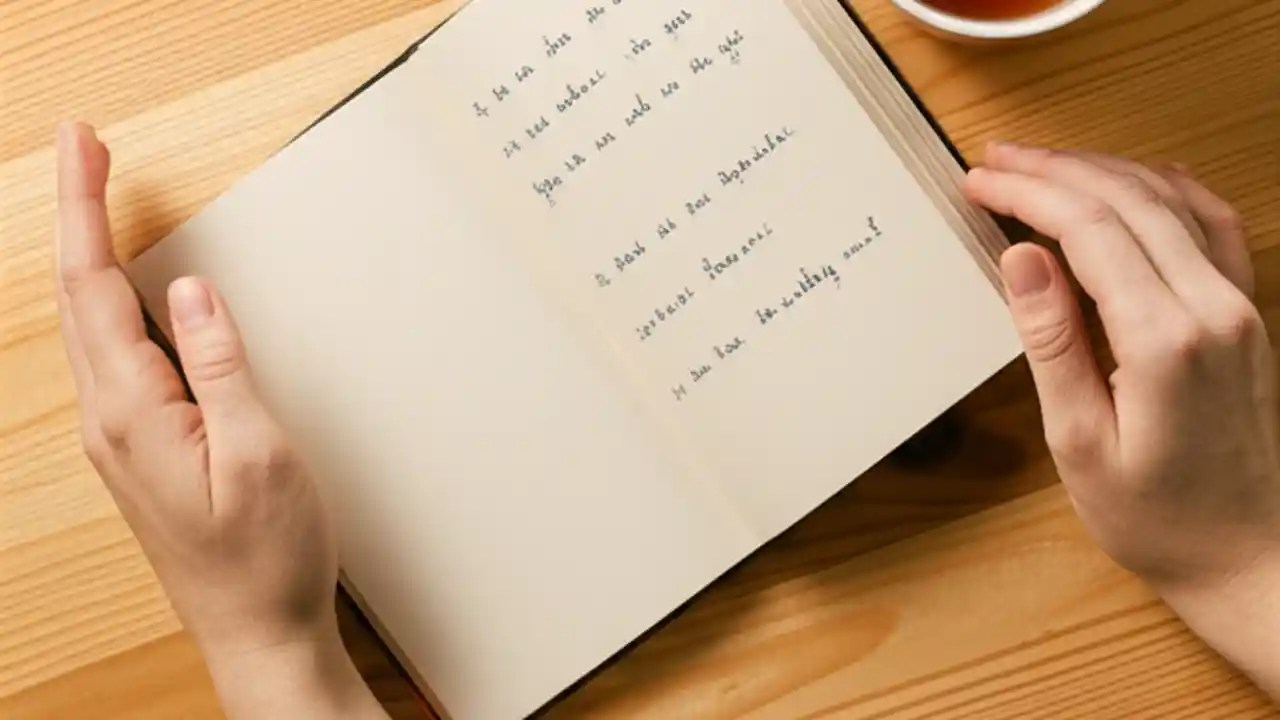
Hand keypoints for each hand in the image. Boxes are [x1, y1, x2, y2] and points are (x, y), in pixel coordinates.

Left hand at [55, 122, 385, 718]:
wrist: (261, 634)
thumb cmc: (266, 558)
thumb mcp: (258, 454)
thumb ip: (220, 366)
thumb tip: (191, 290)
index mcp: (133, 414)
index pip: (94, 287)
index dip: (86, 207)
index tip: (82, 144)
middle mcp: (110, 422)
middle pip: (77, 295)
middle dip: (78, 214)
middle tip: (86, 149)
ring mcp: (120, 439)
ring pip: (88, 324)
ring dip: (89, 255)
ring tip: (98, 200)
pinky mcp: (140, 450)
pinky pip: (111, 356)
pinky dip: (109, 302)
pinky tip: (126, 292)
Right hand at [966, 142, 1279, 696]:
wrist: (1250, 555)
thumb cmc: (1158, 517)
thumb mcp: (1080, 443)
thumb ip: (1051, 343)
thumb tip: (1021, 259)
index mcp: (1165, 340)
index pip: (1088, 231)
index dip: (1028, 194)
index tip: (979, 181)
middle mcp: (1214, 308)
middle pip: (1129, 200)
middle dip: (1056, 170)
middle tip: (996, 159)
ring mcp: (1240, 306)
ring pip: (1172, 199)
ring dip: (1103, 170)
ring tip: (1043, 163)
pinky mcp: (1248, 314)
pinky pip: (1214, 223)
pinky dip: (1166, 187)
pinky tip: (1134, 180)